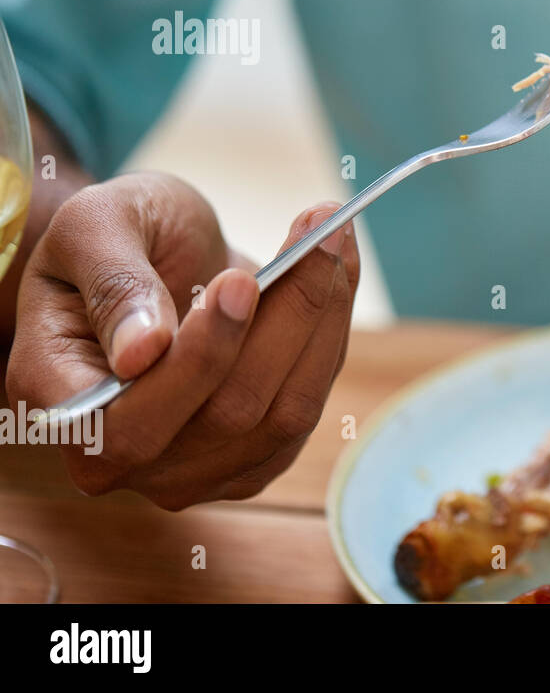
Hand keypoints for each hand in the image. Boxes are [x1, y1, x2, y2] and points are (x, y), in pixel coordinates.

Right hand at [5, 171, 359, 509]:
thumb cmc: (113, 238)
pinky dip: (332, 332)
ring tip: (332, 235)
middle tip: (318, 232)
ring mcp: (197, 467)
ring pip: (285, 413)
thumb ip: (113, 286)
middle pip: (229, 413)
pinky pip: (311, 402)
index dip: (198, 359)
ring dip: (322, 318)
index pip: (133, 423)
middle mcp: (126, 458)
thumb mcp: (94, 230)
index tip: (240, 281)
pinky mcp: (257, 453)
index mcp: (65, 408)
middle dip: (286, 317)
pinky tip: (337, 269)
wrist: (151, 254)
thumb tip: (141, 353)